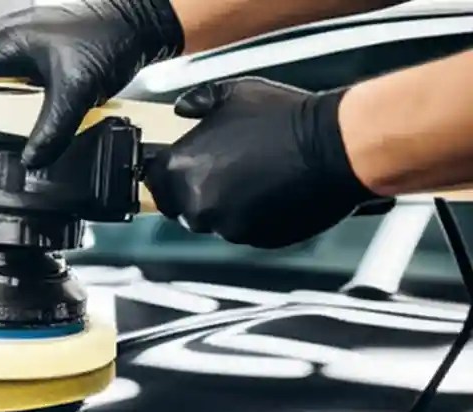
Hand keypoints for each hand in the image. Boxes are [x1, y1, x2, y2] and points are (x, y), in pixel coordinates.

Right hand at [0, 0, 182, 167]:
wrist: (140, 20)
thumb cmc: (109, 38)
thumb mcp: (78, 90)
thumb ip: (53, 129)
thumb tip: (31, 161)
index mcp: (5, 43)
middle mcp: (5, 44)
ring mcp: (19, 50)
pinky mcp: (34, 60)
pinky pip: (7, 87)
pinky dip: (1, 109)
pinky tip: (10, 128)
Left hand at [145, 77, 381, 247]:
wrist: (334, 147)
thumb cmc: (287, 119)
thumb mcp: (234, 94)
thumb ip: (199, 101)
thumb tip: (183, 107)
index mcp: (181, 168)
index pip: (154, 180)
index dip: (167, 172)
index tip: (181, 166)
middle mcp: (197, 203)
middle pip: (179, 205)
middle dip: (193, 190)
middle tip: (222, 171)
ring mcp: (225, 225)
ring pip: (211, 220)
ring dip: (222, 205)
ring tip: (251, 178)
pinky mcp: (253, 240)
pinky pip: (240, 230)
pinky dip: (248, 217)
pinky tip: (267, 193)